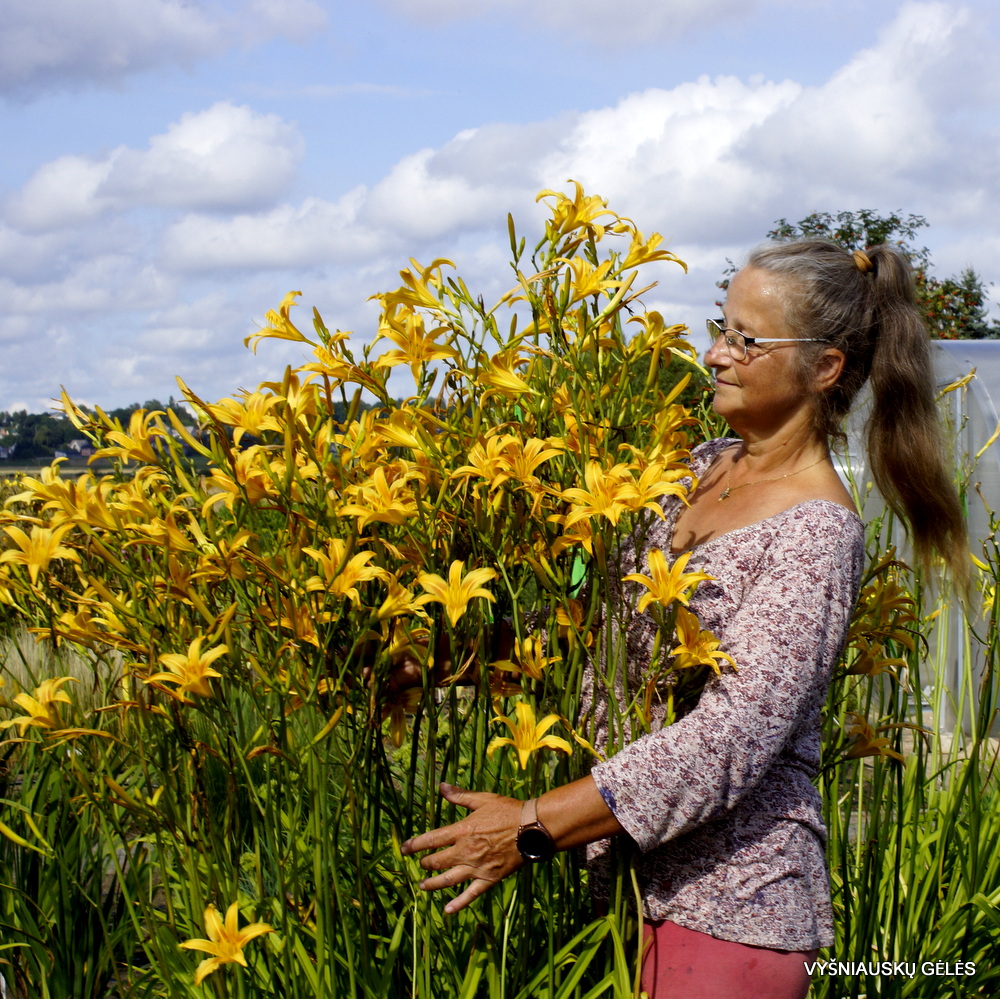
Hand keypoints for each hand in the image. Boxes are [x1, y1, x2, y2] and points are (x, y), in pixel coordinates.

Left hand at [400, 783, 523, 912]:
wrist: (532, 828)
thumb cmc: (507, 811)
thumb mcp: (483, 799)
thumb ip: (460, 796)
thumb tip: (441, 786)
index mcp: (462, 831)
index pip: (431, 839)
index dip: (415, 845)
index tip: (404, 849)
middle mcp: (466, 851)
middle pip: (437, 862)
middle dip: (425, 864)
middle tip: (420, 865)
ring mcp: (477, 867)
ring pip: (448, 880)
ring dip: (433, 884)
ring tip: (423, 886)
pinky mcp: (489, 878)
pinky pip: (471, 894)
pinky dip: (458, 903)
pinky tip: (447, 910)